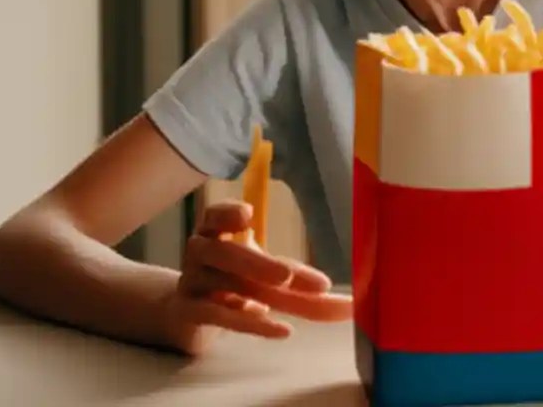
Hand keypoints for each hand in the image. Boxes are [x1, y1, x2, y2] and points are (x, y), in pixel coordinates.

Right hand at [162, 199, 352, 355]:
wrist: (186, 314)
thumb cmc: (233, 285)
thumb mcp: (268, 281)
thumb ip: (306, 292)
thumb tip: (356, 306)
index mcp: (216, 230)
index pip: (217, 216)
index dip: (231, 213)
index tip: (249, 213)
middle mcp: (200, 252)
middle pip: (225, 254)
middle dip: (257, 262)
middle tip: (286, 274)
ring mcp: (192, 283)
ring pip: (223, 284)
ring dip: (257, 291)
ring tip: (284, 292)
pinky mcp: (190, 312)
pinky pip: (218, 315)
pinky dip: (250, 322)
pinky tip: (281, 329)